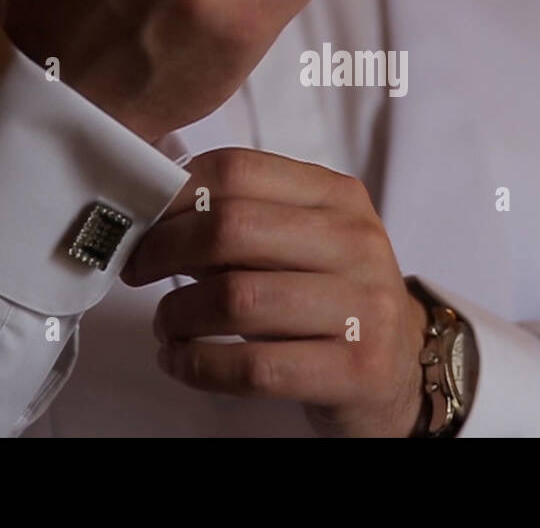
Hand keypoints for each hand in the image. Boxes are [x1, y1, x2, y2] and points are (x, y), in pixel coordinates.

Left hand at [123, 147, 430, 437]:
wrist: (401, 366)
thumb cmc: (331, 297)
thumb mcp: (304, 240)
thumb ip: (243, 217)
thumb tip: (153, 211)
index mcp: (338, 197)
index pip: (238, 170)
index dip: (173, 194)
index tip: (142, 220)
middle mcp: (356, 243)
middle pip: (231, 228)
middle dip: (164, 250)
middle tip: (138, 270)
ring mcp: (362, 307)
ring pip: (236, 299)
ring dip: (177, 314)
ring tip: (166, 324)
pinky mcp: (355, 369)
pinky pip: (253, 367)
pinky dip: (197, 365)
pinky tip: (181, 361)